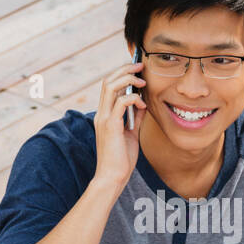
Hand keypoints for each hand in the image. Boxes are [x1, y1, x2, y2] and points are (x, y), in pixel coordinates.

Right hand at [92, 60, 145, 191]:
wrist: (113, 177)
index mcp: (104, 115)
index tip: (138, 71)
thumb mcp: (131, 134)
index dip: (122, 74)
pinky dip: (133, 98)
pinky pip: (120, 102)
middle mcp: (101, 114)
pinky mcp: (110, 126)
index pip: (109, 87)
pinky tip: (142, 104)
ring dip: (128, 79)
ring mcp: (104, 119)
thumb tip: (142, 104)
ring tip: (142, 80)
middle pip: (108, 81)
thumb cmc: (121, 159)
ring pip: (111, 87)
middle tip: (140, 65)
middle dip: (125, 69)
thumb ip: (134, 118)